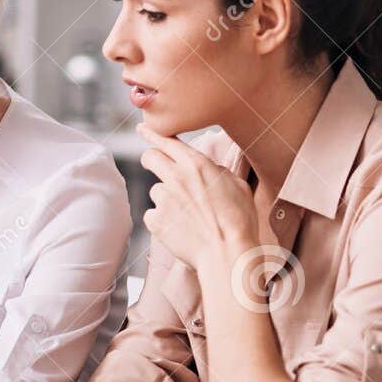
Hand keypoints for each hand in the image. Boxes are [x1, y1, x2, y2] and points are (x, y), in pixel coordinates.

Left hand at [137, 124, 258, 271]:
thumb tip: (210, 170)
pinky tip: (179, 229)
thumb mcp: (238, 186)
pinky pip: (153, 215)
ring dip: (166, 199)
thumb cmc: (239, 221)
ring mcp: (163, 199)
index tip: (142, 128)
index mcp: (196, 164)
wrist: (227, 253)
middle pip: (149, 157)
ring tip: (187, 215)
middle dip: (151, 158)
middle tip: (156, 165)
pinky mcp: (155, 220)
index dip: (152, 133)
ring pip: (156, 191)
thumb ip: (218, 172)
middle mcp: (176, 177)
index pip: (167, 141)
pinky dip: (162, 220)